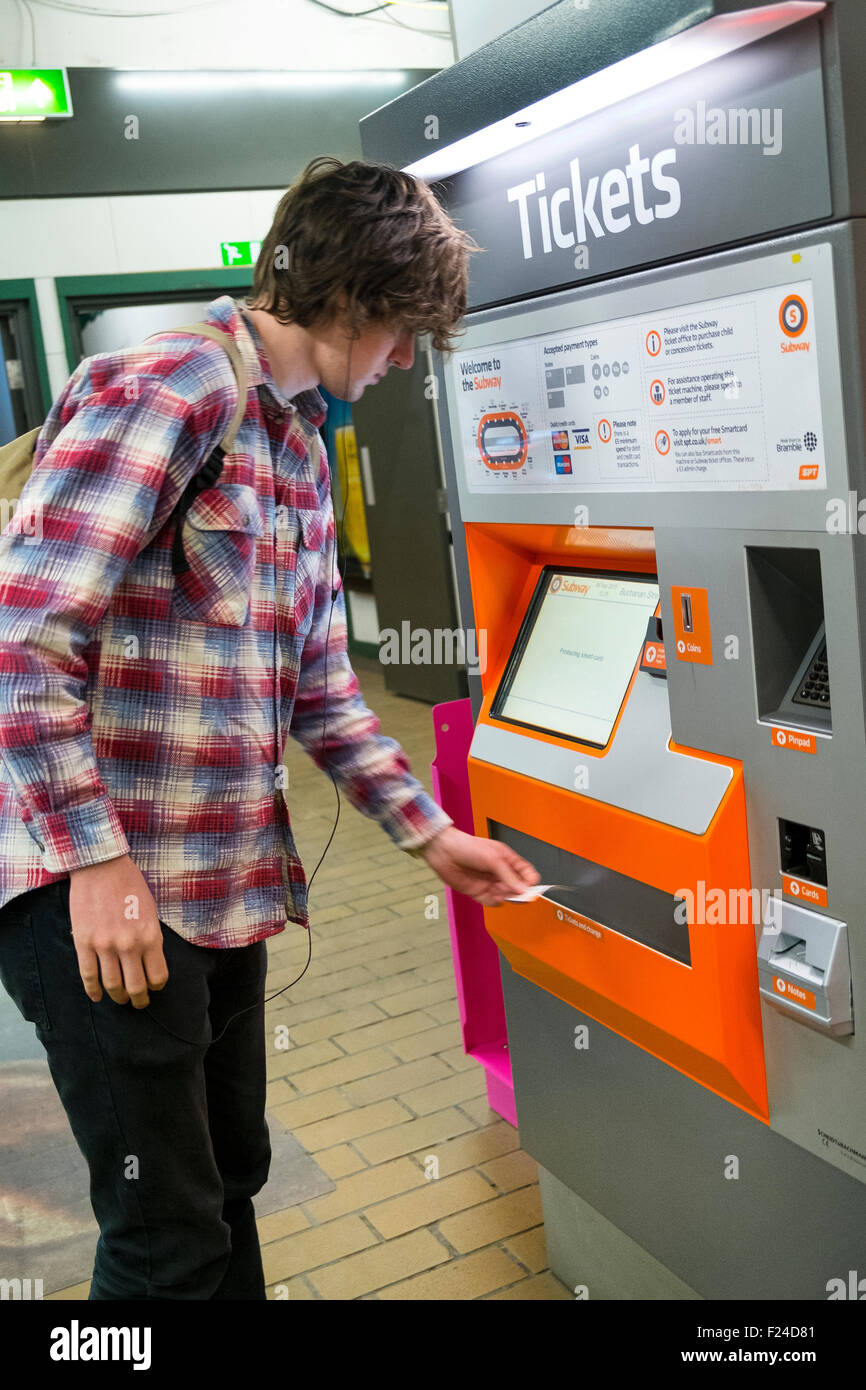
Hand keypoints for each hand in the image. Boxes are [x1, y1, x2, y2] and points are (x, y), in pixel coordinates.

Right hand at [68, 855, 168, 1007]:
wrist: (101, 866)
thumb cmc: (130, 884)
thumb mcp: (151, 910)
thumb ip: (151, 937)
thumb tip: (150, 960)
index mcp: (150, 936)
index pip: (158, 976)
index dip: (157, 986)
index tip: (154, 988)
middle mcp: (129, 945)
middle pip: (136, 987)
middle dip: (139, 999)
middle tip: (139, 1003)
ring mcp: (105, 945)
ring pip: (112, 985)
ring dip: (118, 997)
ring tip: (121, 1000)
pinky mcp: (84, 943)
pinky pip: (88, 975)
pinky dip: (93, 990)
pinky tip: (97, 996)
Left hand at [419, 827, 539, 906]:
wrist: (445, 852)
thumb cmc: (468, 847)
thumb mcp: (494, 859)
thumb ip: (509, 875)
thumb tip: (523, 889)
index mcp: (508, 860)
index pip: (527, 874)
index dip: (530, 882)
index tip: (531, 888)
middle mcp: (500, 873)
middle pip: (518, 888)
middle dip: (518, 891)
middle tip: (515, 892)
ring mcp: (490, 883)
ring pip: (506, 896)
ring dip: (505, 896)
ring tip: (499, 890)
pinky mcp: (479, 892)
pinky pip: (492, 902)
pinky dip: (494, 902)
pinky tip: (491, 895)